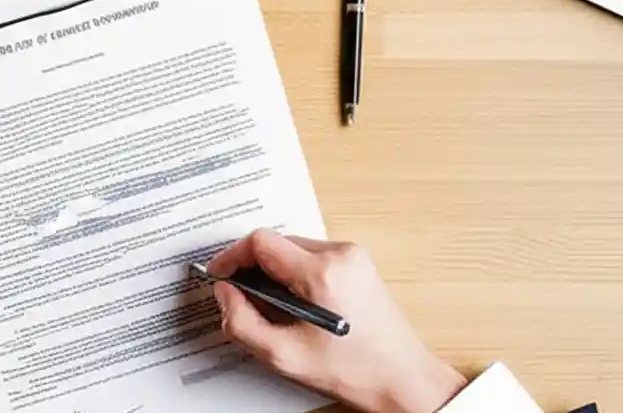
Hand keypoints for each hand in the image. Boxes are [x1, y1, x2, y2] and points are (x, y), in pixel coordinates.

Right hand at [208, 230, 466, 412]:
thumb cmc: (354, 371)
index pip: (261, 242)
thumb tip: (225, 294)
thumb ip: (242, 322)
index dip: (232, 257)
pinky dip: (296, 275)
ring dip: (275, 273)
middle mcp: (340, 254)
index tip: (220, 276)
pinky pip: (314, 258)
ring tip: (273, 310)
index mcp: (321, 272)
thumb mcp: (284, 355)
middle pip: (278, 243)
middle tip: (244, 301)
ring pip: (294, 250)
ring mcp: (353, 257)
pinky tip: (296, 307)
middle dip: (253, 268)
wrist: (402, 379)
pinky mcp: (359, 265)